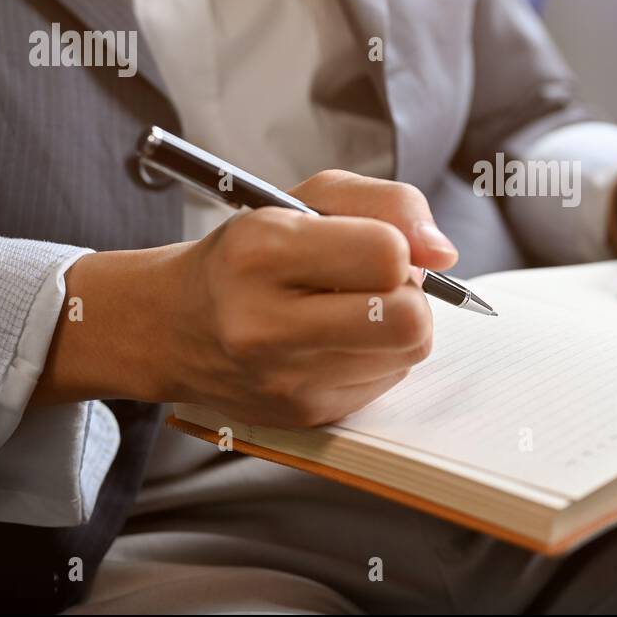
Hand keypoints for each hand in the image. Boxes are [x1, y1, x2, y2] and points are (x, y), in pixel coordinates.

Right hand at [35, 171, 458, 426]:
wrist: (170, 325)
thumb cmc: (248, 252)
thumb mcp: (306, 199)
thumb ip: (388, 204)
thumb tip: (446, 253)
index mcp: (260, 251)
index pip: (386, 255)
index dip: (397, 246)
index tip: (374, 246)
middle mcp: (265, 324)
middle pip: (408, 320)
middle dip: (409, 296)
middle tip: (377, 284)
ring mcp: (284, 381)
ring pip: (407, 353)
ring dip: (395, 326)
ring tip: (350, 309)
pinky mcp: (302, 417)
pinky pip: (387, 381)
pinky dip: (376, 356)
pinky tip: (335, 340)